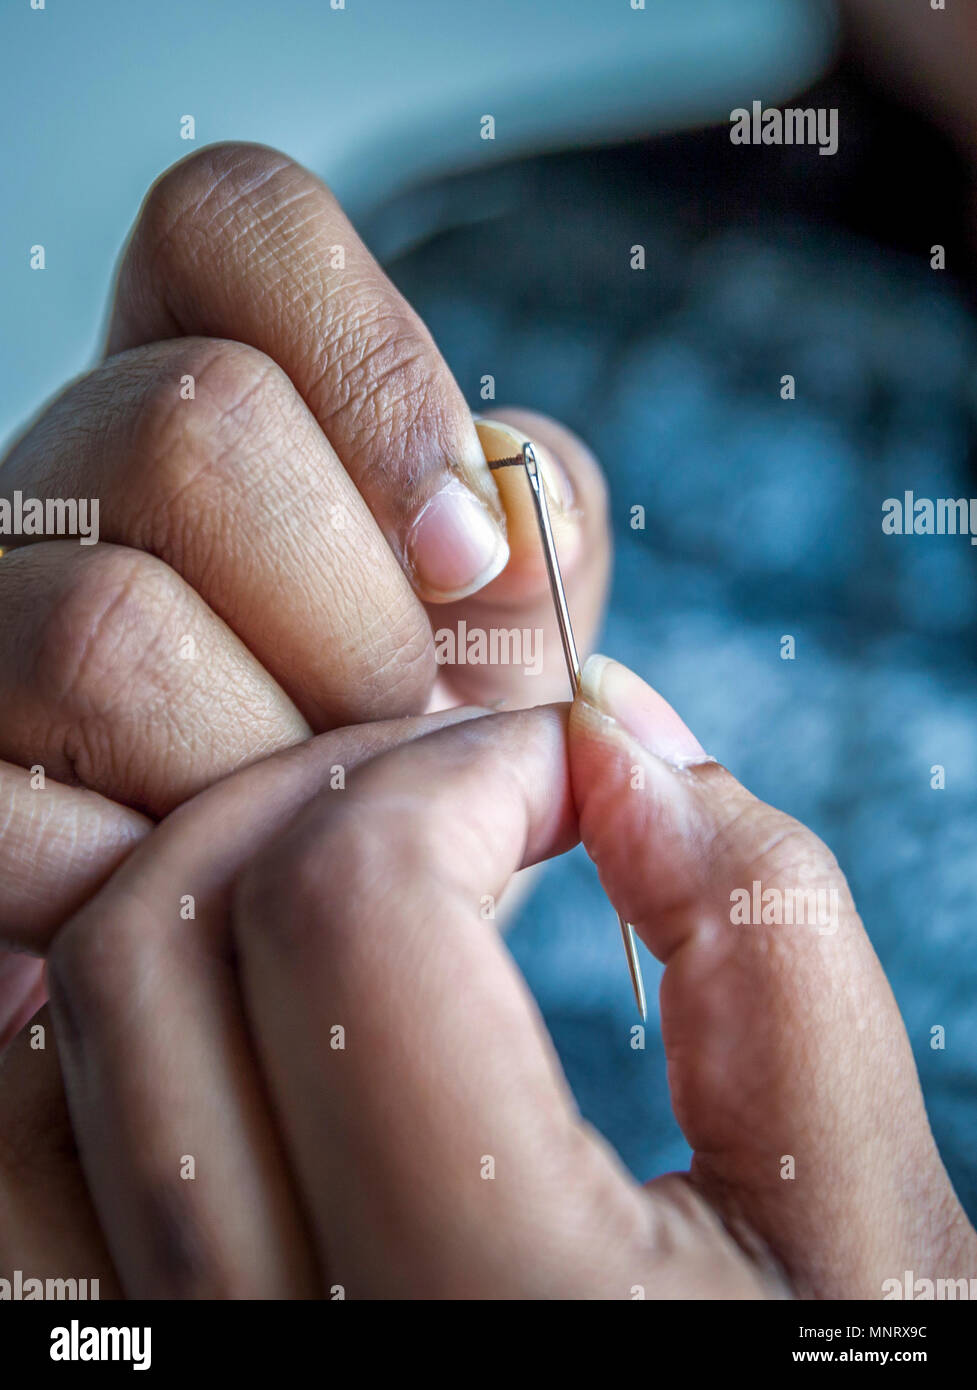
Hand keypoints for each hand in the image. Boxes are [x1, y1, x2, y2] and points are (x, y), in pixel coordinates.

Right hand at [0, 142, 610, 1032]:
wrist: (300, 914)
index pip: (233, 219)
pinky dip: (169, 879)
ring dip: (274, 762)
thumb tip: (507, 525)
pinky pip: (23, 823)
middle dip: (355, 619)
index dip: (377, 370)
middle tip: (397, 723)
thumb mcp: (497, 604)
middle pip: (192, 420)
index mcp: (198, 372)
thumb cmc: (404, 730)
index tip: (460, 551)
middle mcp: (63, 469)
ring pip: (107, 628)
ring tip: (315, 817)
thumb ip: (532, 518)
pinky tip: (222, 891)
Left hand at [5, 661, 971, 1297]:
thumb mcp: (871, 1231)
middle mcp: (272, 1362)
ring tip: (367, 867)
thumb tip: (609, 733)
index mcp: (487, 1310)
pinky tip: (268, 1003)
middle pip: (165, 942)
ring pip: (57, 1039)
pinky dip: (125, 1025)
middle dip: (324, 790)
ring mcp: (173, 1374)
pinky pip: (27, 1154)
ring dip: (204, 882)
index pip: (353, 915)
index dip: (467, 774)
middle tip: (467, 790)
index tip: (571, 772)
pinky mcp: (143, 1370)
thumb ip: (766, 939)